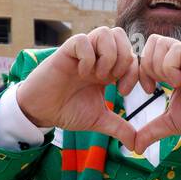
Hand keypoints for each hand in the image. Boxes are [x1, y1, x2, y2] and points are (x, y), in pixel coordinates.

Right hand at [16, 27, 139, 147]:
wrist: (42, 112)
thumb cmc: (68, 111)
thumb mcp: (99, 120)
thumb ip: (119, 128)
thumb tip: (137, 146)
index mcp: (108, 68)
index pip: (132, 56)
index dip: (135, 72)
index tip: (122, 92)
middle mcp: (97, 57)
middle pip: (121, 35)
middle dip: (123, 58)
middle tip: (112, 80)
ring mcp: (82, 52)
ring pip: (105, 33)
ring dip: (107, 55)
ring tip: (97, 76)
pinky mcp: (66, 52)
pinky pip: (83, 40)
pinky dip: (87, 57)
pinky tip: (81, 73)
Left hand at [132, 36, 180, 150]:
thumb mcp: (171, 123)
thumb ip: (152, 131)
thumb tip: (135, 148)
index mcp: (171, 70)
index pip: (146, 54)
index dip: (139, 71)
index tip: (147, 90)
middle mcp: (179, 60)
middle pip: (151, 42)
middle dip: (145, 66)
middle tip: (155, 86)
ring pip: (160, 42)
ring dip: (158, 65)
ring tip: (170, 84)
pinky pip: (176, 50)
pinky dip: (170, 67)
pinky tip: (179, 83)